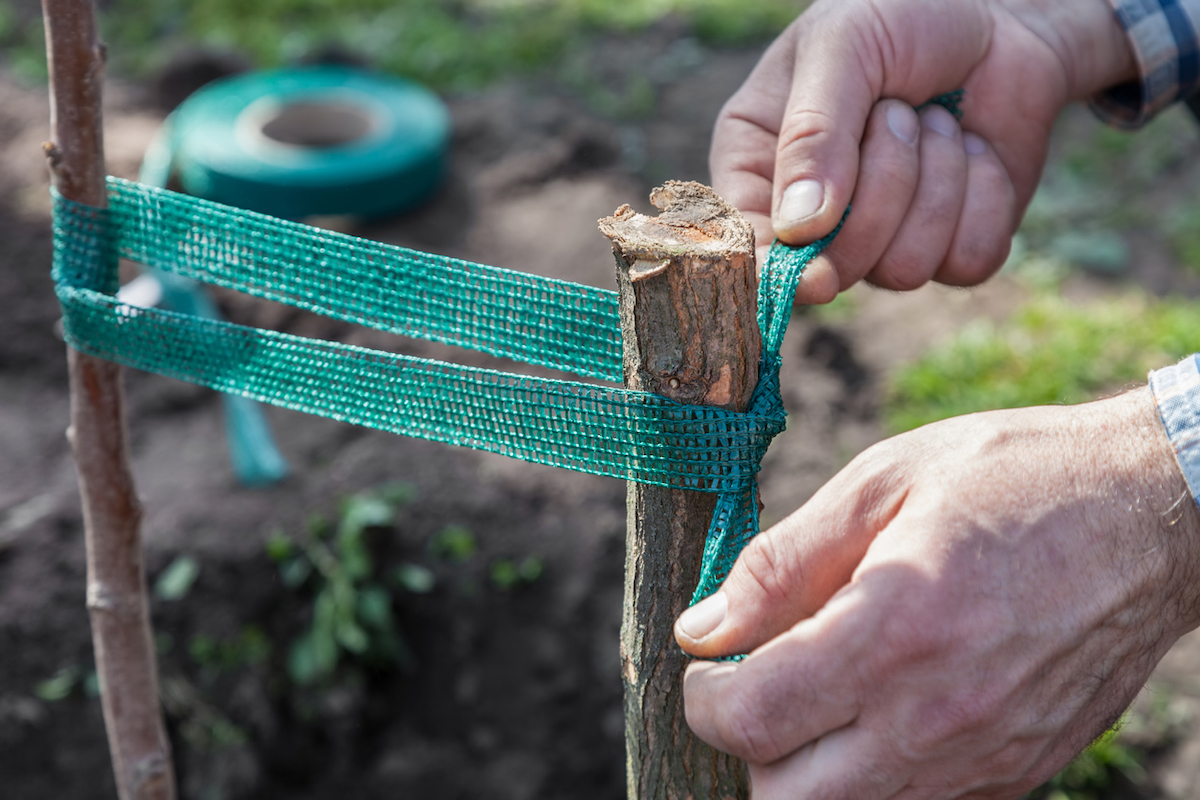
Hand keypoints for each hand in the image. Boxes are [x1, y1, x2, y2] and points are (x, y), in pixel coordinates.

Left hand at [676, 388, 1199, 797]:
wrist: (1151, 513)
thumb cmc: (1013, 479)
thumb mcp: (883, 483)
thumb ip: (781, 564)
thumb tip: (703, 625)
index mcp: (896, 631)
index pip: (754, 720)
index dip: (706, 699)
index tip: (709, 662)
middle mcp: (938, 716)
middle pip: (785, 799)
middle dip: (748, 751)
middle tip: (756, 685)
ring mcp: (985, 758)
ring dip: (807, 770)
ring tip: (817, 694)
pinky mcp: (1018, 772)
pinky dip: (875, 775)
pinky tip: (882, 707)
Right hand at [712, 0, 1136, 302]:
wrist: (997, 15)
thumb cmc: (899, 16)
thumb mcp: (840, 46)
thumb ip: (812, 132)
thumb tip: (800, 228)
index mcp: (757, 166)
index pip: (746, 245)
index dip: (775, 269)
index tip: (812, 273)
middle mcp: (812, 219)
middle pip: (833, 269)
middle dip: (880, 193)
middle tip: (894, 113)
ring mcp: (883, 241)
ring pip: (904, 269)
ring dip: (937, 181)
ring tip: (935, 121)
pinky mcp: (951, 249)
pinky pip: (967, 261)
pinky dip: (984, 198)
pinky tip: (973, 150)